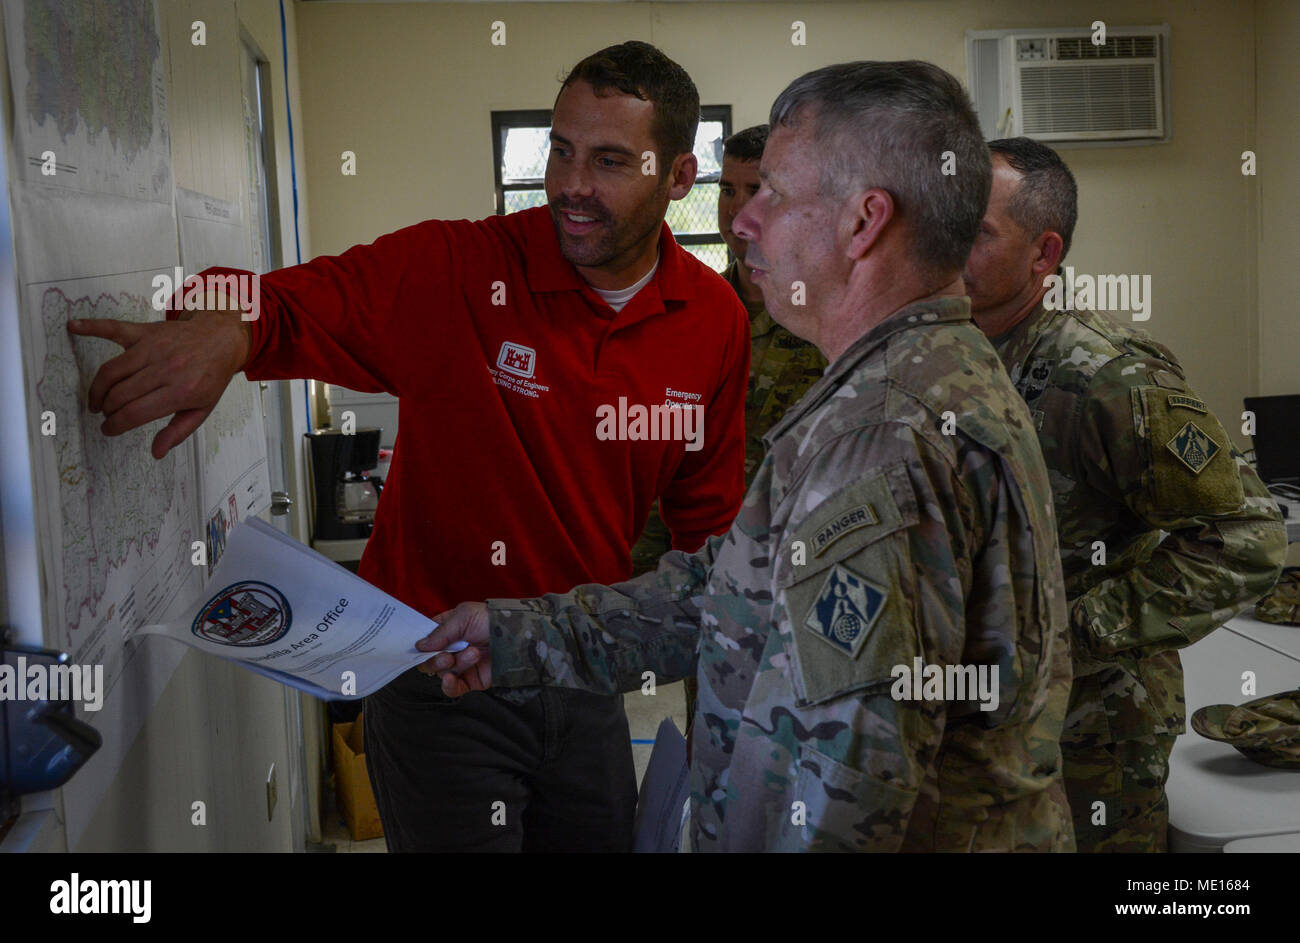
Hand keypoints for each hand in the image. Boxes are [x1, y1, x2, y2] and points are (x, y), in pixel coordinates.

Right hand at [68, 310, 251, 458]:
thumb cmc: (211, 377)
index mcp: (181, 391)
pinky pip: (114, 329)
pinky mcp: (146, 332)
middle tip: (108, 416)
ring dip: (98, 390)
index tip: (108, 430)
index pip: (134, 413)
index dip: (115, 425)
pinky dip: (91, 326)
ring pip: (111, 372)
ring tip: (97, 401)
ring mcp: (153, 348)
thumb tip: (157, 453)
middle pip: (119, 395)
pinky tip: (73, 327)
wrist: (221, 340)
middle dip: (108, 410)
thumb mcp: (203, 409)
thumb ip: (178, 432)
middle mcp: (165, 369)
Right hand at [417, 602, 491, 696]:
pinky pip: (454, 688)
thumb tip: (419, 647)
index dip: (420, 646)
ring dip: (455, 664)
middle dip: (436, 660)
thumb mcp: (463, 616)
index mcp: (449, 630)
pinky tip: (450, 679)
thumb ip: (440, 632)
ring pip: (442, 673)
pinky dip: (448, 686)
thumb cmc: (492, 619)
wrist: (519, 635)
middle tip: (448, 655)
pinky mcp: (473, 680)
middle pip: (430, 661)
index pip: (426, 641)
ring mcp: (462, 665)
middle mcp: (453, 648)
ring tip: (474, 653)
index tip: (416, 649)